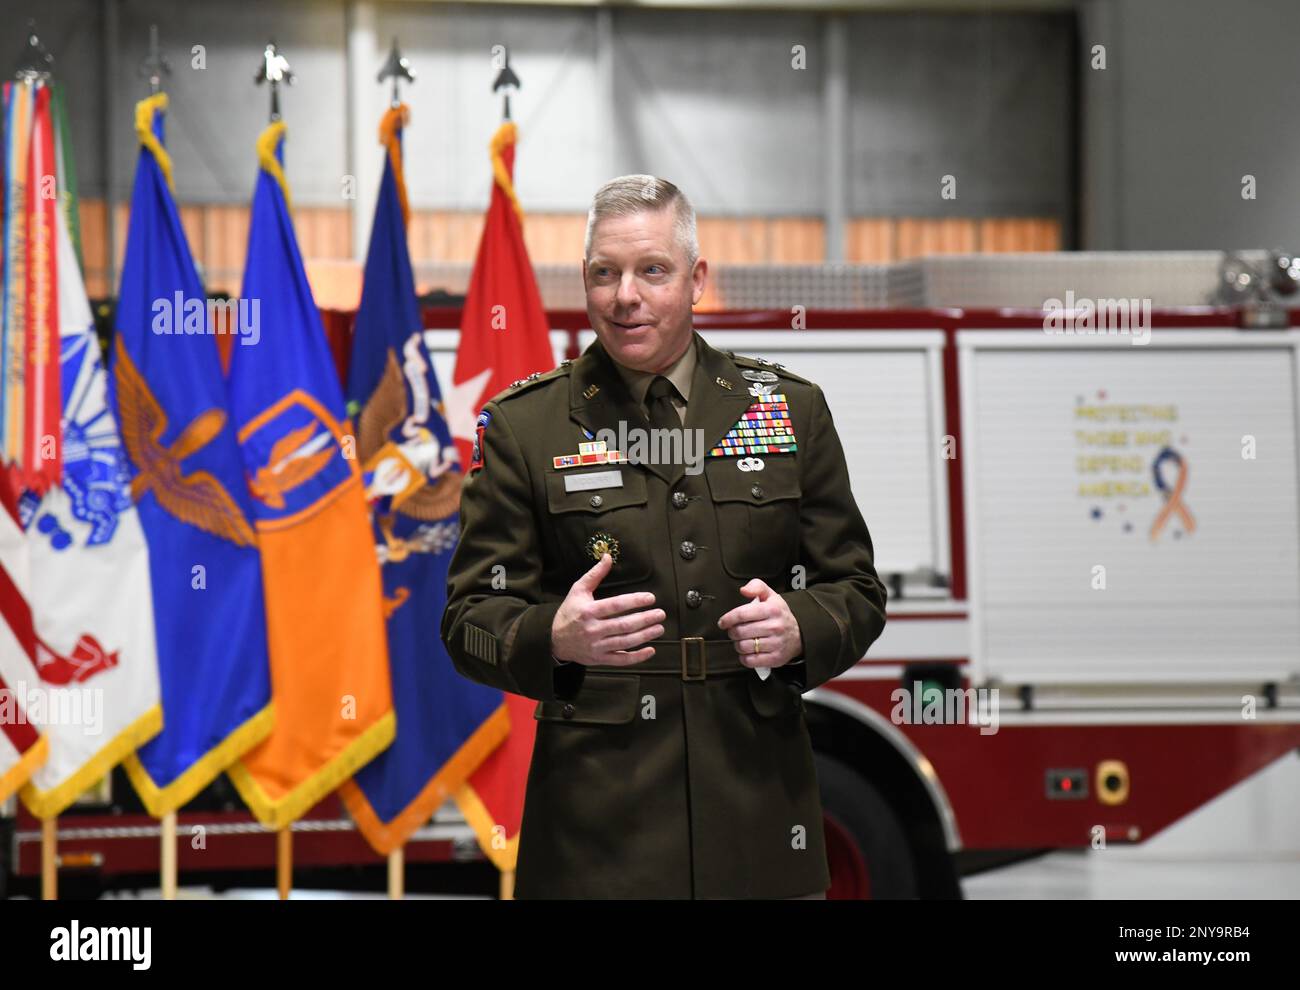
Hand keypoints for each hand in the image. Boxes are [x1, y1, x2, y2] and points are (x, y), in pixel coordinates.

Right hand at [550, 553, 664, 665]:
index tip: (650, 598)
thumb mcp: (578, 590)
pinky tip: (650, 650)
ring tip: (659, 628)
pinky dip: (637, 657)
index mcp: (588, 611)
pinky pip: (621, 660)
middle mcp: (593, 629)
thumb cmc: (569, 612)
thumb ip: (595, 574)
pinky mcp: (599, 659)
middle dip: (645, 619)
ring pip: (625, 642)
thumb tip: (608, 557)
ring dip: (645, 636)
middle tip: (660, 614)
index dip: (635, 601)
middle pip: (623, 625)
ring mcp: (596, 646)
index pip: (615, 605)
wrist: (554, 640)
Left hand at [717, 579, 801, 669]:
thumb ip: (756, 586)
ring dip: (737, 644)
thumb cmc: (780, 614)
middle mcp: (775, 627)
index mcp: (772, 610)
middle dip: (732, 632)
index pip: (742, 614)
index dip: (728, 619)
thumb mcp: (771, 596)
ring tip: (741, 641)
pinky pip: (750, 661)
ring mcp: (776, 644)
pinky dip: (744, 657)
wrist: (799, 633)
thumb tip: (743, 590)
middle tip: (734, 631)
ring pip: (743, 647)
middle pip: (740, 632)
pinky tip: (747, 651)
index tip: (723, 622)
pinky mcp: (775, 658)